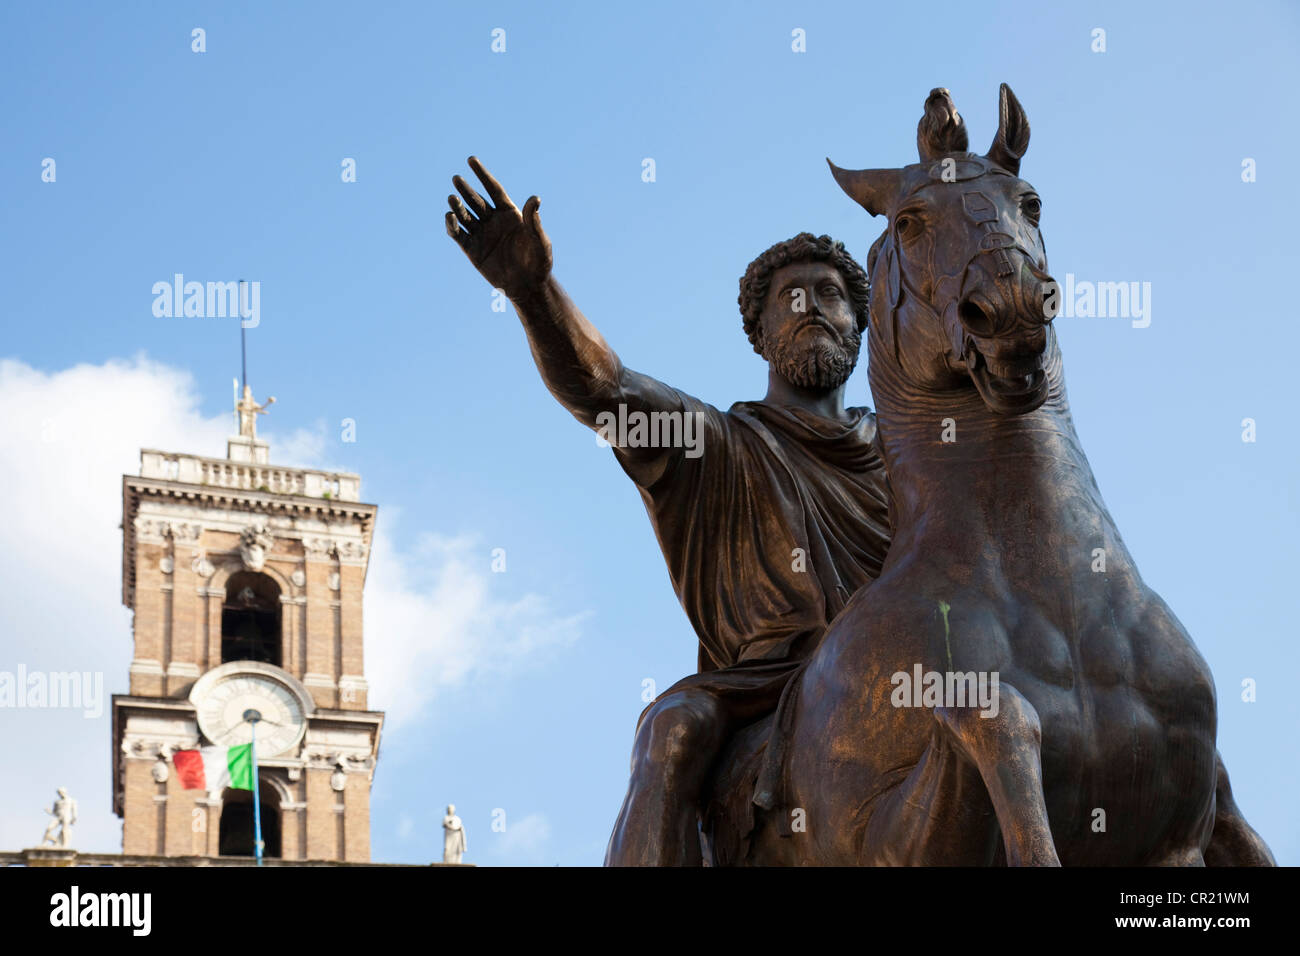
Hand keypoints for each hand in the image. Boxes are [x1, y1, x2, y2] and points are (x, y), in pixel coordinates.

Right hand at [446, 156, 551, 298]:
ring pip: (466, 215)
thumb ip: (533, 221)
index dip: (483, 175)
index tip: (471, 160)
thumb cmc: (539, 263)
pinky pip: (459, 235)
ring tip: (452, 198)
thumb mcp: (540, 241)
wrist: (528, 287)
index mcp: (509, 214)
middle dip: (466, 189)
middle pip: (476, 200)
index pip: (493, 190)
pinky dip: (452, 226)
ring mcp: (482, 235)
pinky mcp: (472, 250)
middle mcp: (493, 221)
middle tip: (456, 178)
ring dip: (458, 206)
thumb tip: (535, 198)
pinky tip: (449, 217)